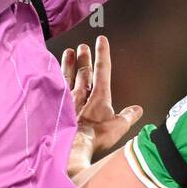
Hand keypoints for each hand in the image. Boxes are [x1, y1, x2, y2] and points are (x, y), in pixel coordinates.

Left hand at [63, 36, 142, 178]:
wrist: (72, 147)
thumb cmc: (95, 138)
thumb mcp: (118, 127)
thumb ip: (128, 116)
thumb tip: (137, 109)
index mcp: (99, 96)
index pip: (102, 70)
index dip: (102, 53)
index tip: (101, 40)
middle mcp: (81, 94)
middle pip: (83, 71)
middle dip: (84, 58)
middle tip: (82, 47)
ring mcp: (66, 100)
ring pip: (67, 77)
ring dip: (67, 64)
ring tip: (67, 53)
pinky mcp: (54, 107)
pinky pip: (54, 89)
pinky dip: (53, 80)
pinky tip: (49, 75)